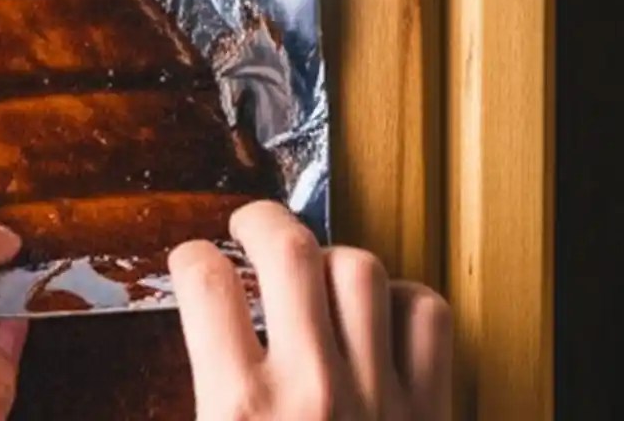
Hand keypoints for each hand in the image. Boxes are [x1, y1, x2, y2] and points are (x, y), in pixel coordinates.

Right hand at [169, 201, 452, 420]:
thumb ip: (205, 396)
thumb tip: (198, 341)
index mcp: (239, 409)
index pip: (207, 284)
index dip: (192, 258)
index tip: (195, 261)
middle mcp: (310, 391)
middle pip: (288, 251)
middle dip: (261, 221)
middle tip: (251, 227)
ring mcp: (378, 396)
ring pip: (360, 269)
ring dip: (330, 259)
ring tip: (314, 269)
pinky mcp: (432, 411)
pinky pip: (425, 315)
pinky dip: (402, 299)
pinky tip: (379, 310)